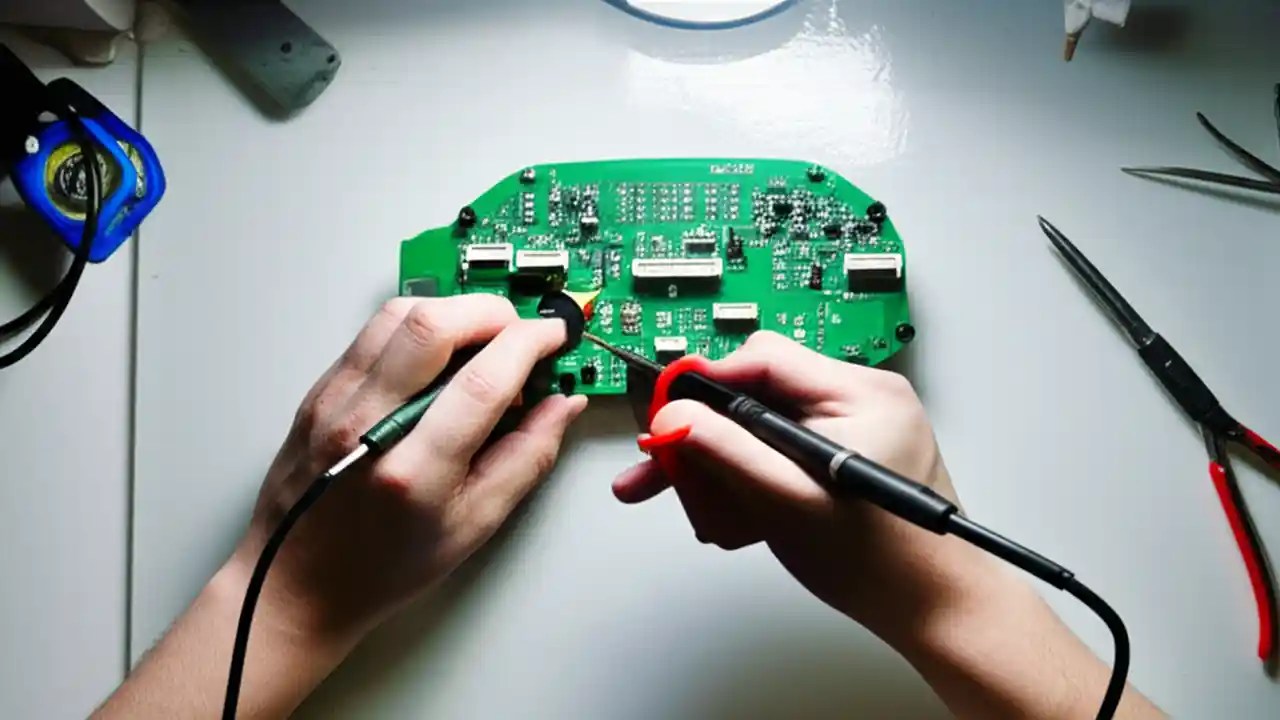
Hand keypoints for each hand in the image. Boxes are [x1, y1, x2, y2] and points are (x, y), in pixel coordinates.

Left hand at [231, 295, 586, 646]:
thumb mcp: (473, 526)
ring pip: (399, 314)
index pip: (483, 381)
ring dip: (454, 312)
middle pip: (433, 325)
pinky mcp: (321, 390)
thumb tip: (563, 405)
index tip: (555, 336)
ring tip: (483, 341)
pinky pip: (374, 332)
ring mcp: (335, 402)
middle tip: (521, 333)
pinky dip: (419, 326)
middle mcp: (367, 425)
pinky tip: (441, 355)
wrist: (298, 584)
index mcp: (413, 471)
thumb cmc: (381, 567)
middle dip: (493, 312)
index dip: (531, 344)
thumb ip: (527, 459)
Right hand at [612, 331, 962, 641]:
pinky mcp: (843, 458)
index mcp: (859, 393)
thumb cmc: (884, 564)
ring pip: (760, 429)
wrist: (934, 611)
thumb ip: (728, 454)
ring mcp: (852, 430)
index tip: (663, 414)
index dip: (704, 384)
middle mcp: (858, 400)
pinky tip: (735, 520)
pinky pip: (779, 454)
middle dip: (705, 438)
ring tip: (706, 515)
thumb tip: (674, 418)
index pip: (762, 359)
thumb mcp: (789, 503)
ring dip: (723, 469)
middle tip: (662, 471)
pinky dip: (750, 482)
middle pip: (754, 395)